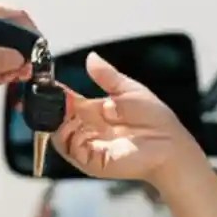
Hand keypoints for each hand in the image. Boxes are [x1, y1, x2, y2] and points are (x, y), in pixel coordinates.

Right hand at [54, 52, 198, 182]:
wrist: (168, 145)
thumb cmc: (155, 120)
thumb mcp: (129, 90)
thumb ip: (107, 76)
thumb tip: (91, 56)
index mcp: (96, 111)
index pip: (69, 101)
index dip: (57, 93)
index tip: (48, 83)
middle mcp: (89, 128)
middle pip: (60, 117)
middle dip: (52, 106)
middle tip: (49, 95)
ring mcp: (88, 145)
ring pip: (60, 133)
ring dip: (57, 120)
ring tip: (61, 108)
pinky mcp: (90, 160)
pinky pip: (69, 149)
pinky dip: (65, 136)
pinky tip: (71, 123)